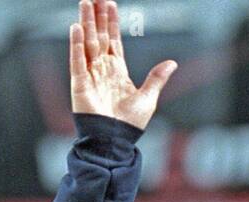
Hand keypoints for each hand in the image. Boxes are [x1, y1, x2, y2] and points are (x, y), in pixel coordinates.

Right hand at [70, 0, 175, 131]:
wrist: (115, 142)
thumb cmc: (130, 125)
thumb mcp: (148, 98)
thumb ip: (157, 78)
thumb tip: (172, 63)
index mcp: (117, 72)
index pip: (113, 41)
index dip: (111, 23)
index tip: (109, 4)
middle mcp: (102, 70)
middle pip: (99, 37)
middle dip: (97, 17)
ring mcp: (90, 76)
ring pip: (87, 43)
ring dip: (86, 23)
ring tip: (85, 3)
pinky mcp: (79, 85)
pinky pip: (77, 61)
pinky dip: (76, 45)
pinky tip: (76, 28)